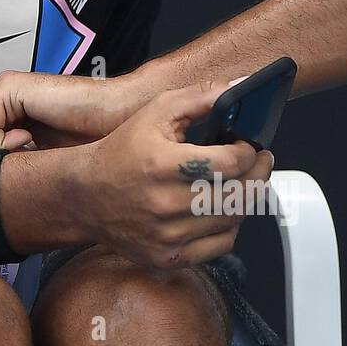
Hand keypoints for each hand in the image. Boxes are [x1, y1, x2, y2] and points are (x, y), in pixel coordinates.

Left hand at [0, 69, 149, 153]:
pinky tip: (32, 140)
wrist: (119, 122)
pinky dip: (2, 145)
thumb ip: (9, 168)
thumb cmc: (89, 146)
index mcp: (3, 118)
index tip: (7, 180)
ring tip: (27, 152)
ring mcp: (1, 91)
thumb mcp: (38, 165)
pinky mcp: (9, 87)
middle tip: (15, 167)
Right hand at [74, 83, 273, 269]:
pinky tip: (221, 209)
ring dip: (245, 199)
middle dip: (259, 174)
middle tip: (259, 162)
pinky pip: (222, 245)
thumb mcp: (155, 112)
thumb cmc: (122, 151)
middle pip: (239, 195)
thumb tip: (238, 88)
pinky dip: (230, 226)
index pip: (230, 163)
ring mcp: (168, 235)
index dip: (249, 152)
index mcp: (163, 164)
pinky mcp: (169, 257)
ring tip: (240, 182)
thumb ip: (199, 97)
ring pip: (234, 220)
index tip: (247, 146)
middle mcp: (166, 204)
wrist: (86, 195)